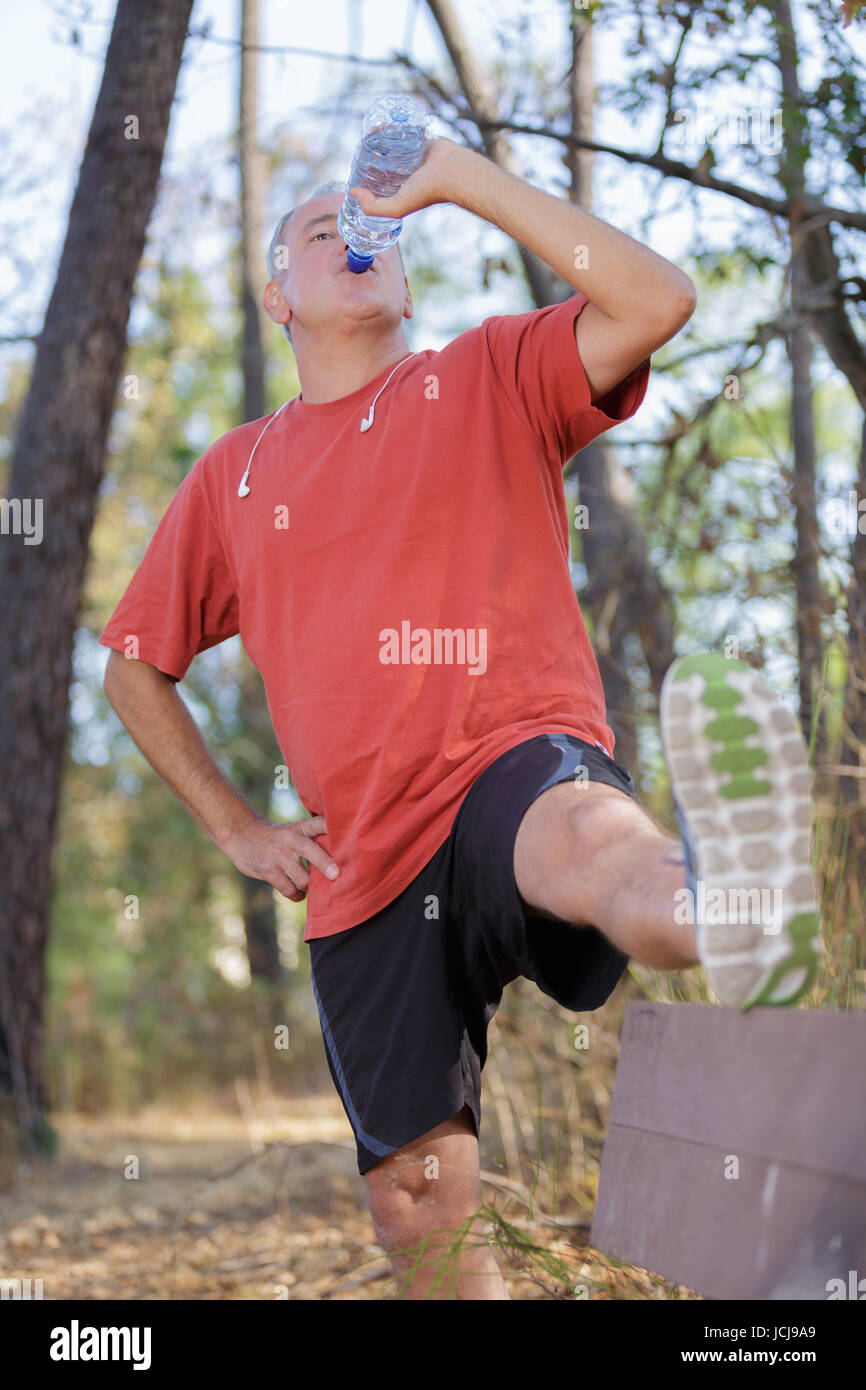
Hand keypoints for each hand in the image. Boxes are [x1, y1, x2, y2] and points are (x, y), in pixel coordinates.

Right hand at [222, 814, 338, 901]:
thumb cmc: (277, 837)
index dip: (333, 828)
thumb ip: (313, 837)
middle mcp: (290, 840)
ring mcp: (278, 856)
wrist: (242, 836)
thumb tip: (340, 856)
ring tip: (314, 889)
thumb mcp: (293, 829)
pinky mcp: (268, 871)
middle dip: (325, 864)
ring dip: (310, 886)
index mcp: (300, 828)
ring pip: (301, 877)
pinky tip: (300, 894)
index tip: (348, 838)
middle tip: (336, 875)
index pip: (319, 823)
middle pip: (311, 851)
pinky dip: (298, 895)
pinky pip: (289, 889)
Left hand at [348, 137, 469, 220]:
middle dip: (372, 154)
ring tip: (368, 132)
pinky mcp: (420, 138)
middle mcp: (406, 171)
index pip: (378, 180)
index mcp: (401, 187)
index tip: (354, 166)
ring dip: (381, 139)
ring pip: (393, 145)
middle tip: (360, 147)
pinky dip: (395, 126)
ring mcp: (413, 154)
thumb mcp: (397, 207)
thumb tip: (353, 192)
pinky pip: (405, 130)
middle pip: (384, 160)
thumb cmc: (428, 191)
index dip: (365, 174)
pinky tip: (383, 123)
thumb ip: (374, 207)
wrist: (452, 172)